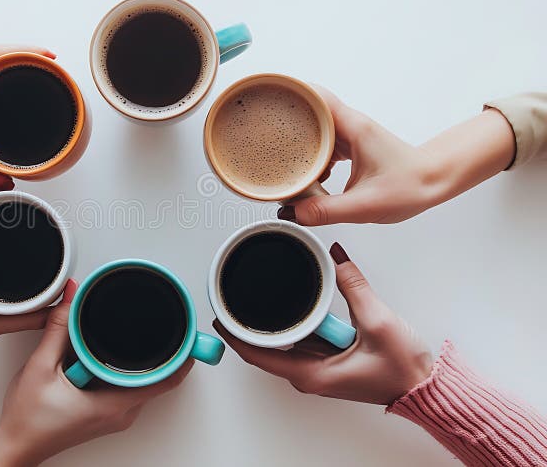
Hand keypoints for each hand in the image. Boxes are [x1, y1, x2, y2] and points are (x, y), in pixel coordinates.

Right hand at [0, 282, 193, 466]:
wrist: (16, 447)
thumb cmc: (27, 420)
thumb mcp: (40, 367)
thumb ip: (59, 328)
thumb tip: (73, 296)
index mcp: (114, 404)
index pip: (166, 379)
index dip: (182, 354)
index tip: (188, 332)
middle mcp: (122, 412)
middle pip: (158, 375)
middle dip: (161, 346)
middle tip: (160, 318)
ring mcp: (116, 414)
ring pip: (142, 378)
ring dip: (140, 356)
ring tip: (129, 331)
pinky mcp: (108, 411)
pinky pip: (128, 384)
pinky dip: (125, 366)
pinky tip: (109, 352)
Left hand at [214, 242, 432, 404]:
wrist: (425, 387)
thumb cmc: (403, 369)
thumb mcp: (378, 321)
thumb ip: (353, 285)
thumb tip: (336, 255)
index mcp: (311, 373)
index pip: (258, 355)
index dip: (234, 335)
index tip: (218, 315)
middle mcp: (309, 373)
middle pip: (266, 346)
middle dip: (250, 320)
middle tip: (235, 292)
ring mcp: (318, 366)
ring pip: (285, 340)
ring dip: (273, 319)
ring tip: (257, 290)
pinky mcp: (328, 359)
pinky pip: (303, 337)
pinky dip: (295, 321)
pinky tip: (292, 300)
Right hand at [278, 86, 514, 224]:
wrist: (435, 181)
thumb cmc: (412, 185)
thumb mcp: (364, 205)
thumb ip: (326, 211)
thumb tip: (294, 213)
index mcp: (354, 128)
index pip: (315, 97)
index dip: (289, 93)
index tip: (267, 93)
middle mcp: (350, 125)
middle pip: (307, 108)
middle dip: (282, 115)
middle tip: (259, 126)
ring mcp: (350, 134)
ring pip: (313, 127)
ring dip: (294, 136)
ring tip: (273, 148)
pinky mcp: (350, 145)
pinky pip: (320, 141)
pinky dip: (306, 151)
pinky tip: (298, 168)